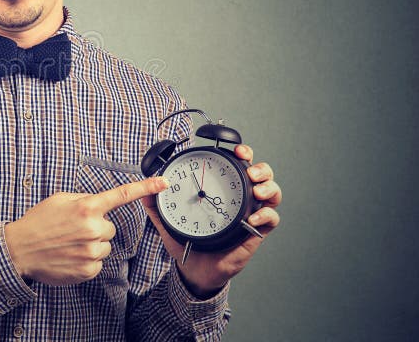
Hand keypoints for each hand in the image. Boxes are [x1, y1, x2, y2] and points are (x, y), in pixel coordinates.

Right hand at [5, 177, 168, 285]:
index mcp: (86, 207)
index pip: (122, 195)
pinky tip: (69, 256)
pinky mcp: (88, 270)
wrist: (20, 250)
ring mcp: (91, 251)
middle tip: (73, 230)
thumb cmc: (38, 222)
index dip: (145, 188)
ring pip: (104, 246)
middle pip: (109, 228)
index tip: (163, 183)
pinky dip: (87, 260)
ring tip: (69, 244)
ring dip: (91, 245)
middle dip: (95, 228)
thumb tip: (100, 204)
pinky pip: (98, 263)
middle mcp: (92, 229)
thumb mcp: (60, 200)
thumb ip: (84, 200)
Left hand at [141, 144, 281, 297]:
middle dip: (260, 167)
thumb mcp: (170, 220)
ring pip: (272, 192)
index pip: (237, 164)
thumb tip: (145, 189)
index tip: (236, 149)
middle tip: (251, 170)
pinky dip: (266, 215)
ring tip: (257, 190)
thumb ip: (157, 205)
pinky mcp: (256, 232)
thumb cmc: (187, 241)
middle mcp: (240, 198)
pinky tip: (254, 217)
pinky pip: (271, 219)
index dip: (242, 152)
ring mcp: (251, 213)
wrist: (195, 269)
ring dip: (268, 187)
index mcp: (222, 189)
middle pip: (261, 174)